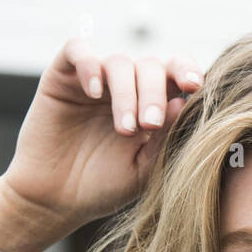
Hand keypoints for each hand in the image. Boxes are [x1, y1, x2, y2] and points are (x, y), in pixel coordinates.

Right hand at [1, 37, 203, 234]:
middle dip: (154, 93)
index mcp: (151, 104)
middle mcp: (125, 86)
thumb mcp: (143, 169)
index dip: (187, 70)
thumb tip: (182, 101)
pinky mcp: (62, 76)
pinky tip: (96, 93)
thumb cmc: (103, 187)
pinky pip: (77, 50)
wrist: (56, 200)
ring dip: (127, 93)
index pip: (175, 73)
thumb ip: (164, 138)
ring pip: (119, 62)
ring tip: (124, 129)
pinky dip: (90, 65)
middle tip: (149, 125)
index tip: (195, 87)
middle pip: (149, 66)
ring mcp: (94, 80)